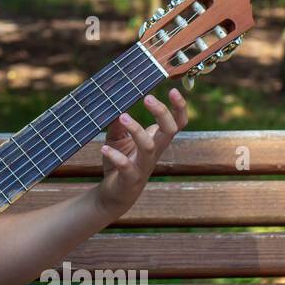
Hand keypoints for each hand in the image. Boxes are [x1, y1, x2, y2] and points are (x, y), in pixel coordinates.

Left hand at [96, 87, 188, 216]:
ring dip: (137, 130)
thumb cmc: (119, 163)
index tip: (173, 89)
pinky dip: (116, 157)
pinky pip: (127, 167)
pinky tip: (105, 148)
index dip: (180, 107)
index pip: (177, 123)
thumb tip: (115, 104)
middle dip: (162, 113)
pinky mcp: (130, 180)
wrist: (113, 195)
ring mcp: (143, 167)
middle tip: (147, 97)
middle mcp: (154, 153)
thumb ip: (118, 123)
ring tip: (123, 116)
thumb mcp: (117, 138)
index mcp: (156, 141)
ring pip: (149, 147)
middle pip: (169, 131)